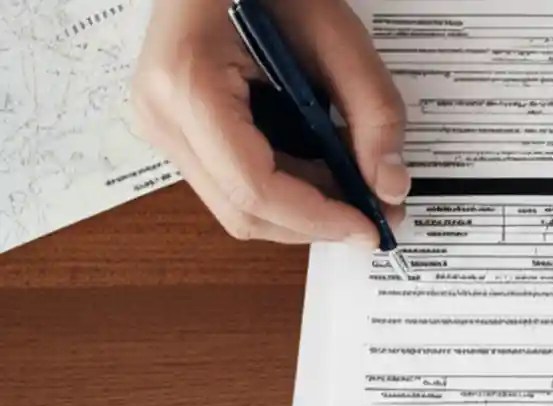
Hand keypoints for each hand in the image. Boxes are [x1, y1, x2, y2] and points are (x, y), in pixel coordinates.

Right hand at [131, 0, 407, 245]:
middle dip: (316, 221)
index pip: (255, 188)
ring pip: (238, 206)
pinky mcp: (176, 129)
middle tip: (378, 211)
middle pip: (244, 211)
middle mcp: (161, 114)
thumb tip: (391, 186)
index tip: (373, 226)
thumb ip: (373, 110)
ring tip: (357, 184)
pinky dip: (286, 186)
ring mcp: (161, 125)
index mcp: (188, 83)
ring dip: (304, 208)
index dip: (319, 218)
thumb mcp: (335, 32)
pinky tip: (324, 164)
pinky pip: (233, 183)